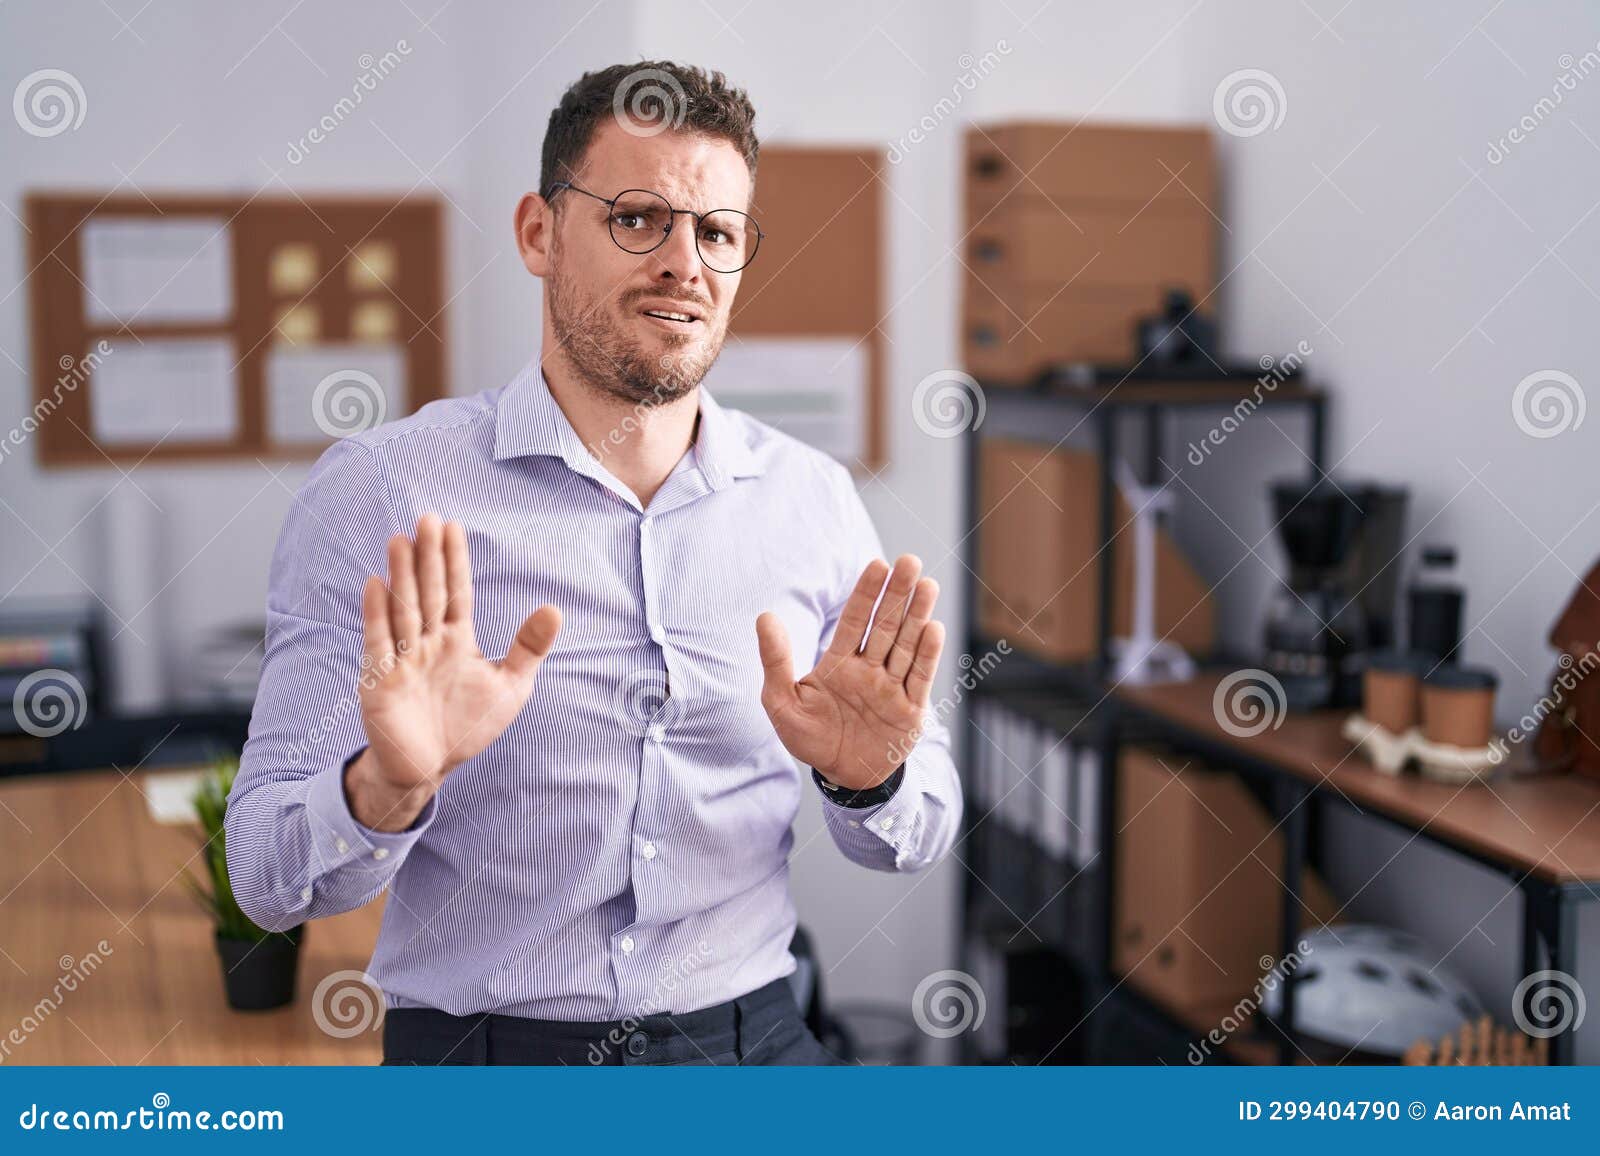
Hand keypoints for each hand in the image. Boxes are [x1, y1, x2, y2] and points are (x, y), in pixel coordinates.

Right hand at [347, 513, 561, 830]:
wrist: (428, 768)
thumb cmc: (466, 726)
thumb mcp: (509, 687)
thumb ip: (528, 647)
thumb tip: (554, 608)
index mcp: (457, 640)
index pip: (456, 592)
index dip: (454, 561)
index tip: (453, 526)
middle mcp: (428, 643)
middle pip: (428, 592)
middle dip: (428, 557)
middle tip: (427, 519)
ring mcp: (402, 659)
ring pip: (403, 610)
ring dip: (401, 576)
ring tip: (400, 540)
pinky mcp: (380, 681)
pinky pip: (378, 643)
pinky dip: (377, 614)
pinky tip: (376, 584)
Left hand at [756, 555, 943, 790]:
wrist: (842, 777)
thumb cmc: (810, 738)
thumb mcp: (782, 701)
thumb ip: (776, 660)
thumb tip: (764, 616)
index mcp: (838, 663)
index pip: (854, 621)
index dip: (866, 594)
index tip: (877, 565)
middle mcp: (868, 669)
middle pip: (885, 626)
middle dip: (897, 594)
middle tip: (909, 561)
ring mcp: (891, 688)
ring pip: (906, 645)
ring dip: (917, 616)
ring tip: (927, 585)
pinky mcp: (909, 710)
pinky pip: (919, 679)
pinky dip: (926, 655)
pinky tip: (932, 629)